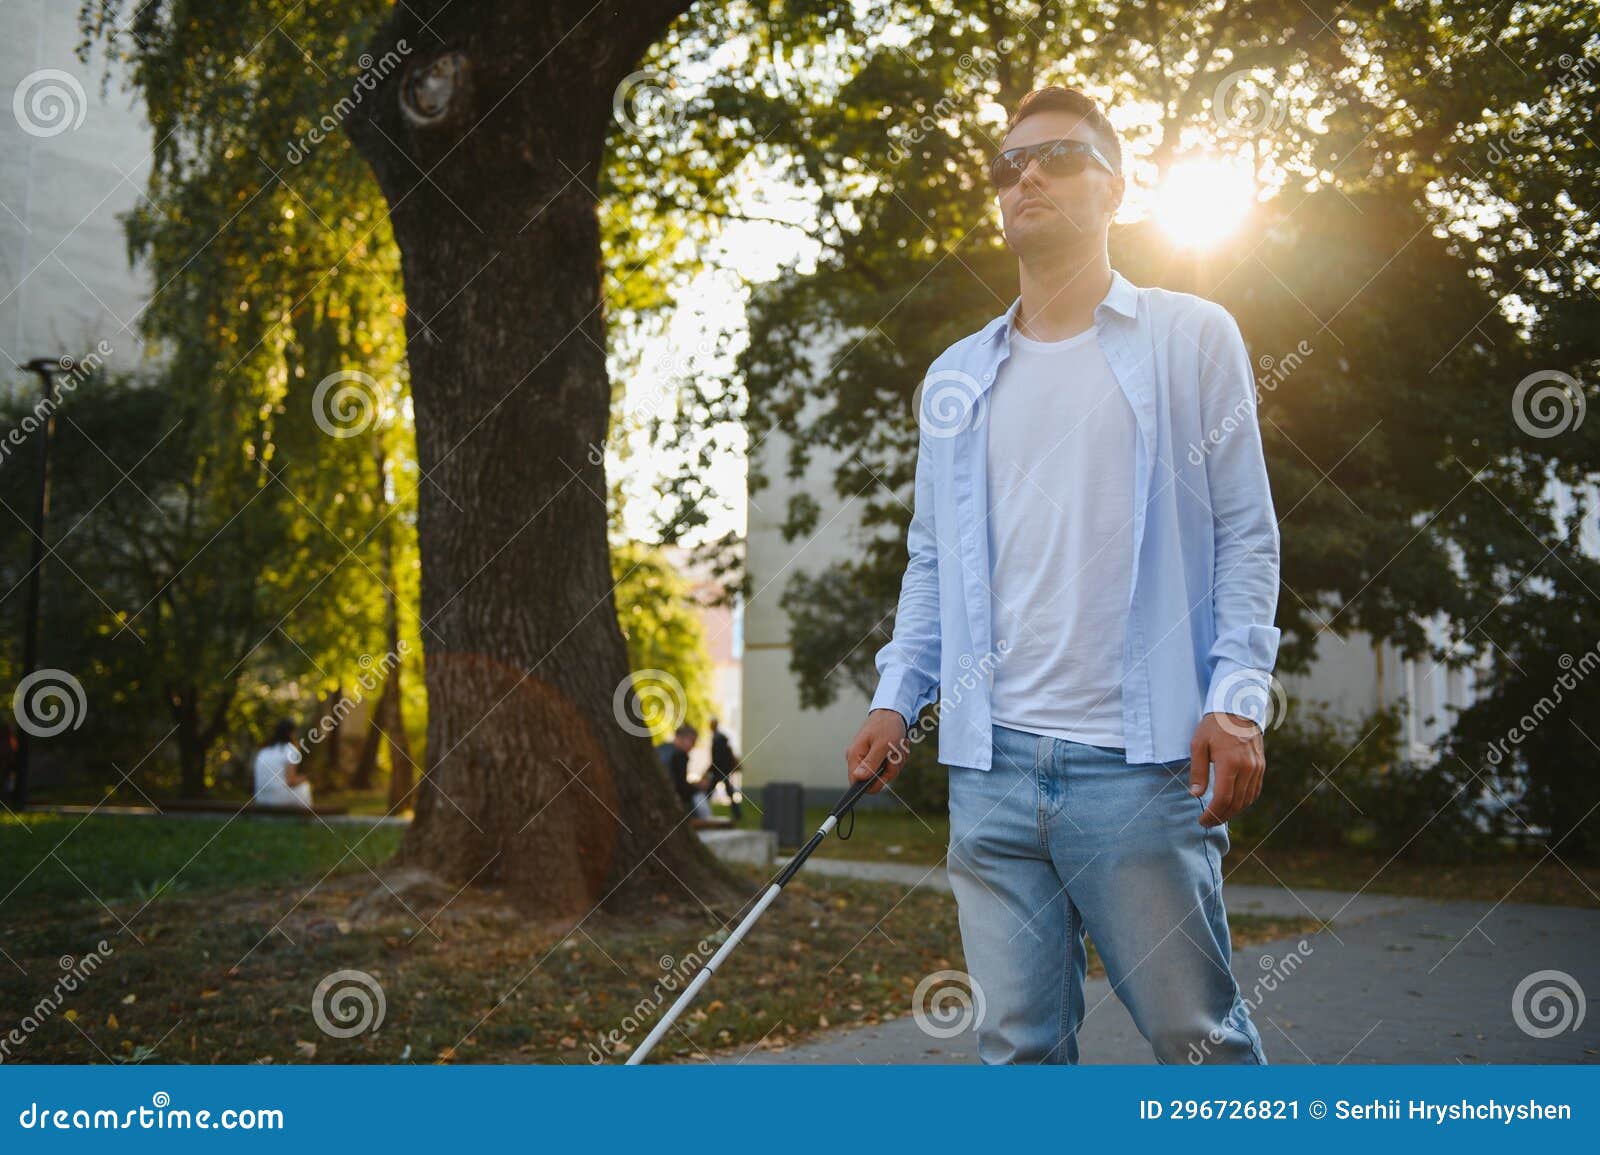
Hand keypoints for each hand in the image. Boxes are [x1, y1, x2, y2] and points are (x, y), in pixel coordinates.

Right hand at [844, 709, 910, 794]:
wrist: (893, 711)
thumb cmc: (887, 726)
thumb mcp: (882, 745)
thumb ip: (871, 763)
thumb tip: (858, 779)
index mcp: (855, 756)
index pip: (857, 783)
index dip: (874, 783)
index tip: (887, 771)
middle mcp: (858, 758)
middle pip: (875, 779)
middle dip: (891, 768)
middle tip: (896, 753)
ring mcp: (867, 757)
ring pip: (885, 773)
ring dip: (896, 761)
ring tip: (898, 746)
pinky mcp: (875, 756)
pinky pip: (888, 765)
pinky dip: (897, 757)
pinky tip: (898, 746)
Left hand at [1188, 712, 1264, 827]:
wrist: (1238, 709)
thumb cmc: (1214, 726)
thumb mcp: (1199, 744)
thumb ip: (1198, 771)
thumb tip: (1196, 794)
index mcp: (1230, 763)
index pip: (1223, 798)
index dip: (1212, 814)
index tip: (1202, 820)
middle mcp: (1247, 768)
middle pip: (1236, 803)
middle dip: (1221, 816)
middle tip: (1208, 822)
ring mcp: (1257, 768)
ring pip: (1247, 800)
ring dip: (1233, 812)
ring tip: (1218, 815)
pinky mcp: (1261, 766)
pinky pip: (1255, 791)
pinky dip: (1244, 802)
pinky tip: (1233, 804)